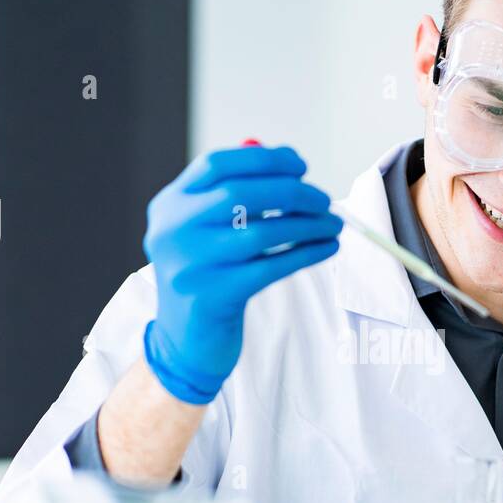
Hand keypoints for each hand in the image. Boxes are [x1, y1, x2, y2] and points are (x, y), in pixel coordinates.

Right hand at [143, 144, 341, 402]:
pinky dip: (306, 253)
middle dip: (293, 192)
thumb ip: (237, 196)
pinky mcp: (212, 297)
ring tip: (333, 225)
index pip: (217, 164)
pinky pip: (271, 267)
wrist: (185, 342)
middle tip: (324, 199)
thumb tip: (291, 164)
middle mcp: (173, 231)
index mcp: (170, 206)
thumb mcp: (206, 232)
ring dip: (307, 225)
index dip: (263, 160)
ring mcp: (190, 265)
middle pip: (241, 194)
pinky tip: (326, 248)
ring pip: (262, 232)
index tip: (300, 166)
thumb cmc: (209, 277)